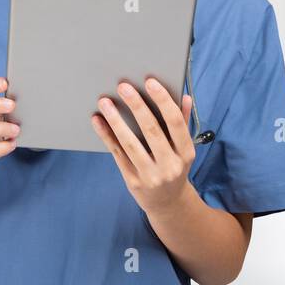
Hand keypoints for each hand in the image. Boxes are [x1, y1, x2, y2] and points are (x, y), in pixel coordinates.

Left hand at [90, 78, 195, 215]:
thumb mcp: (183, 149)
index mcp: (186, 152)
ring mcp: (151, 175)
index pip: (175, 122)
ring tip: (105, 102)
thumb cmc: (174, 167)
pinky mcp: (133, 181)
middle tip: (124, 86)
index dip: (163, 100)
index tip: (150, 82)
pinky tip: (98, 121)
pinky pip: (117, 154)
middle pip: (152, 130)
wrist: (167, 203)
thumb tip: (185, 98)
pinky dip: (106, 135)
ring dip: (116, 120)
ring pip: (130, 142)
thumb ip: (183, 123)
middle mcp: (170, 165)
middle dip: (137, 105)